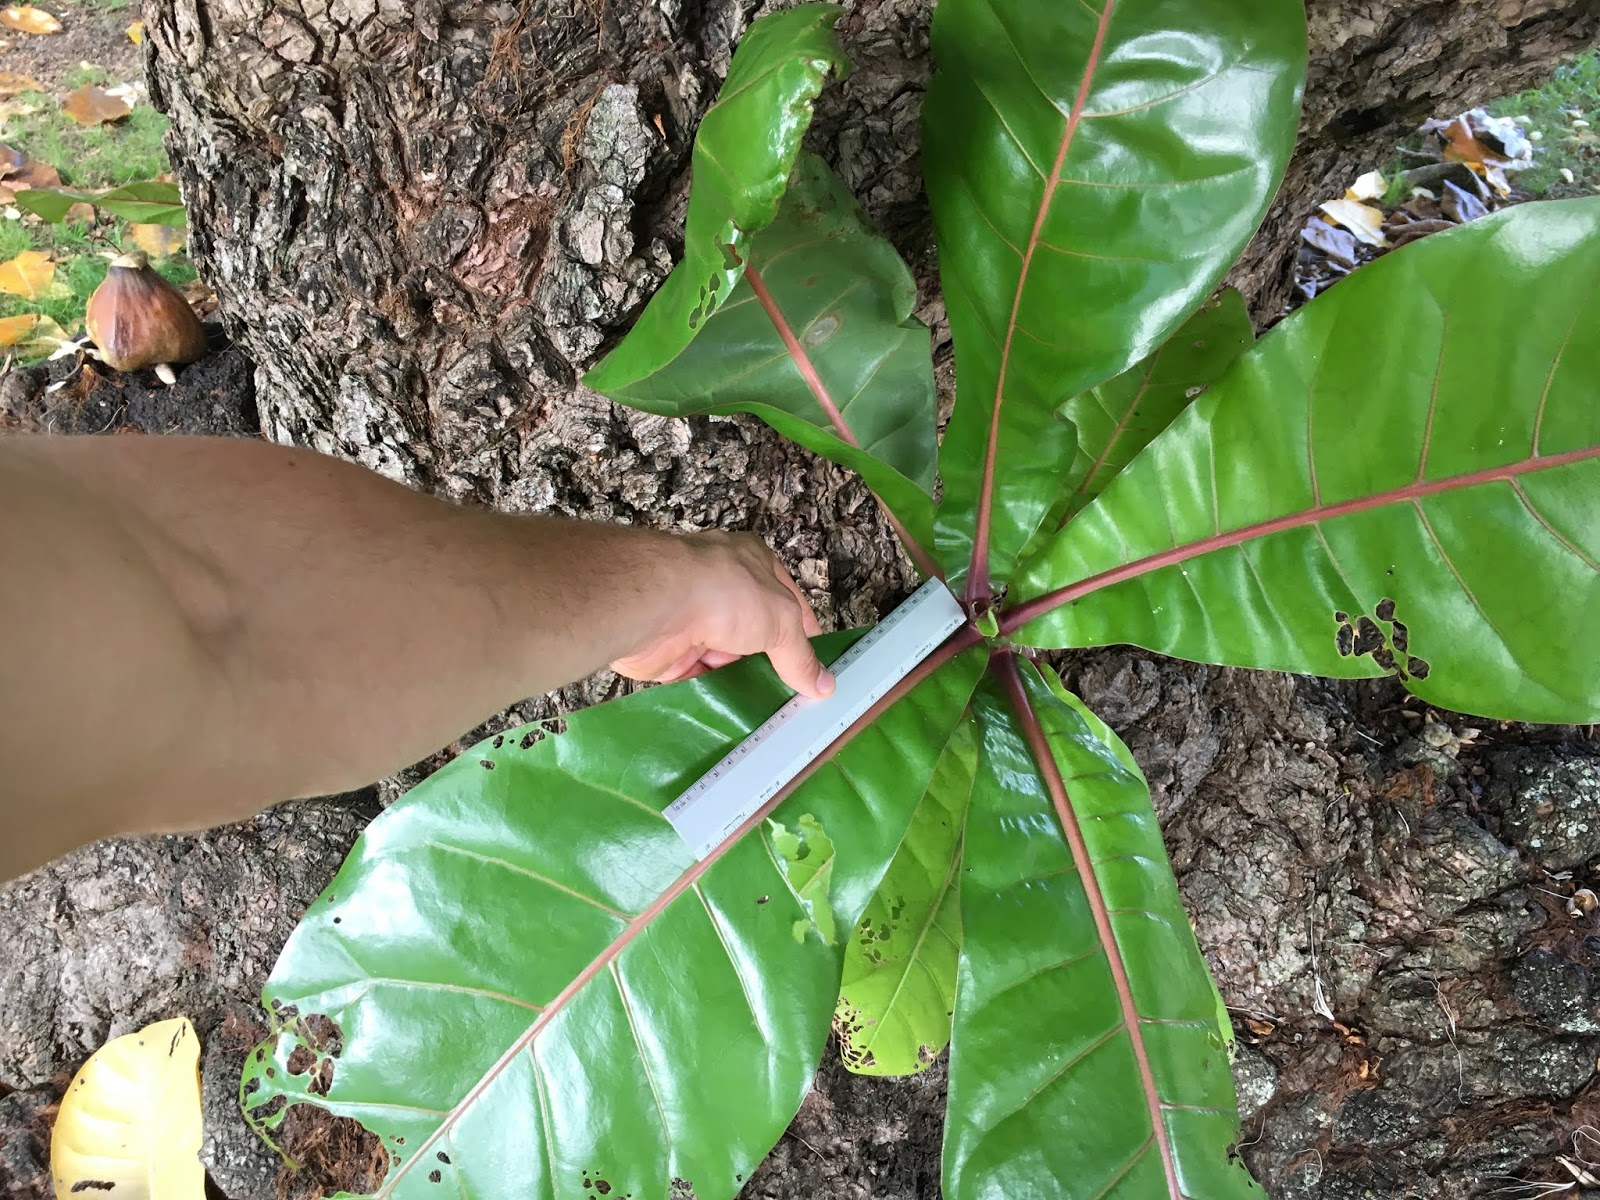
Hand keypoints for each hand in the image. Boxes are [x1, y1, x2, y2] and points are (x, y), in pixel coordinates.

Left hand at [611, 531, 834, 699]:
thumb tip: (821, 683)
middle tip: (793, 694)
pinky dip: (714, 695)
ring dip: (741, 680)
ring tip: (768, 712)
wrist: (655, 606)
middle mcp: (721, 586)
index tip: (816, 665)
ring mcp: (693, 618)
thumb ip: (800, 656)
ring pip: (726, 657)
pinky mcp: (670, 651)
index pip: (788, 600)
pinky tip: (732, 714)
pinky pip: (699, 679)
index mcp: (752, 562)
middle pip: (755, 630)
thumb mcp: (782, 621)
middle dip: (771, 660)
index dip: (804, 632)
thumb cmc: (721, 592)